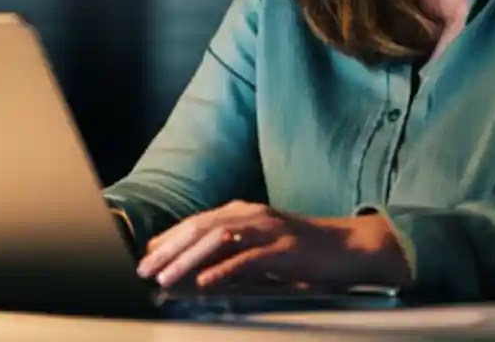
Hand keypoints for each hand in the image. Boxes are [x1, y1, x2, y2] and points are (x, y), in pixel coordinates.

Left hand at [135, 200, 410, 292]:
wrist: (350, 247)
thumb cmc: (304, 252)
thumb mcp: (261, 249)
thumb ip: (231, 254)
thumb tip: (196, 271)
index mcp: (244, 212)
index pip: (197, 223)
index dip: (169, 239)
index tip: (145, 257)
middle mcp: (252, 215)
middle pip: (200, 229)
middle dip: (169, 250)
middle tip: (144, 270)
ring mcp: (269, 229)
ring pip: (218, 240)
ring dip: (188, 260)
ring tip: (166, 278)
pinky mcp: (285, 248)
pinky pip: (248, 258)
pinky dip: (223, 270)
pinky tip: (204, 283)